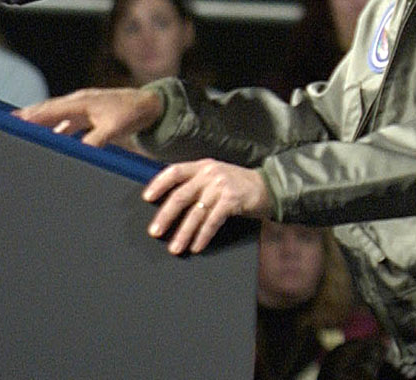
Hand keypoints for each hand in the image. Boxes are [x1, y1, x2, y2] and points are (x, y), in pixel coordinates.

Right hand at [18, 86, 165, 146]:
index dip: (28, 116)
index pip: (48, 110)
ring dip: (40, 127)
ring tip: (20, 137)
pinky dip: (54, 133)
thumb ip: (94, 141)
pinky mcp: (87, 116)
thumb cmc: (132, 112)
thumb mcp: (113, 128)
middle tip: (4, 127)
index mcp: (80, 102)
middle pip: (46, 112)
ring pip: (54, 119)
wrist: (151, 105)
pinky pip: (65, 125)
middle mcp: (77, 103)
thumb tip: (78, 153)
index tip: (9, 121)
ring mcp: (81, 109)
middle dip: (26, 119)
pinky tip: (48, 143)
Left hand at [144, 159, 271, 254]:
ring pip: (196, 212)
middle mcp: (210, 173)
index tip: (146, 198)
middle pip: (181, 196)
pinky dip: (203, 235)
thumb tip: (169, 204)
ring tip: (175, 248)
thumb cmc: (237, 185)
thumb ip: (196, 184)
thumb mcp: (216, 177)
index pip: (175, 171)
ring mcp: (221, 186)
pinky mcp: (232, 199)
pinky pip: (212, 220)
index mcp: (202, 166)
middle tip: (155, 232)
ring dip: (184, 232)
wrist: (268, 187)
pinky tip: (197, 246)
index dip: (159, 184)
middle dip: (166, 216)